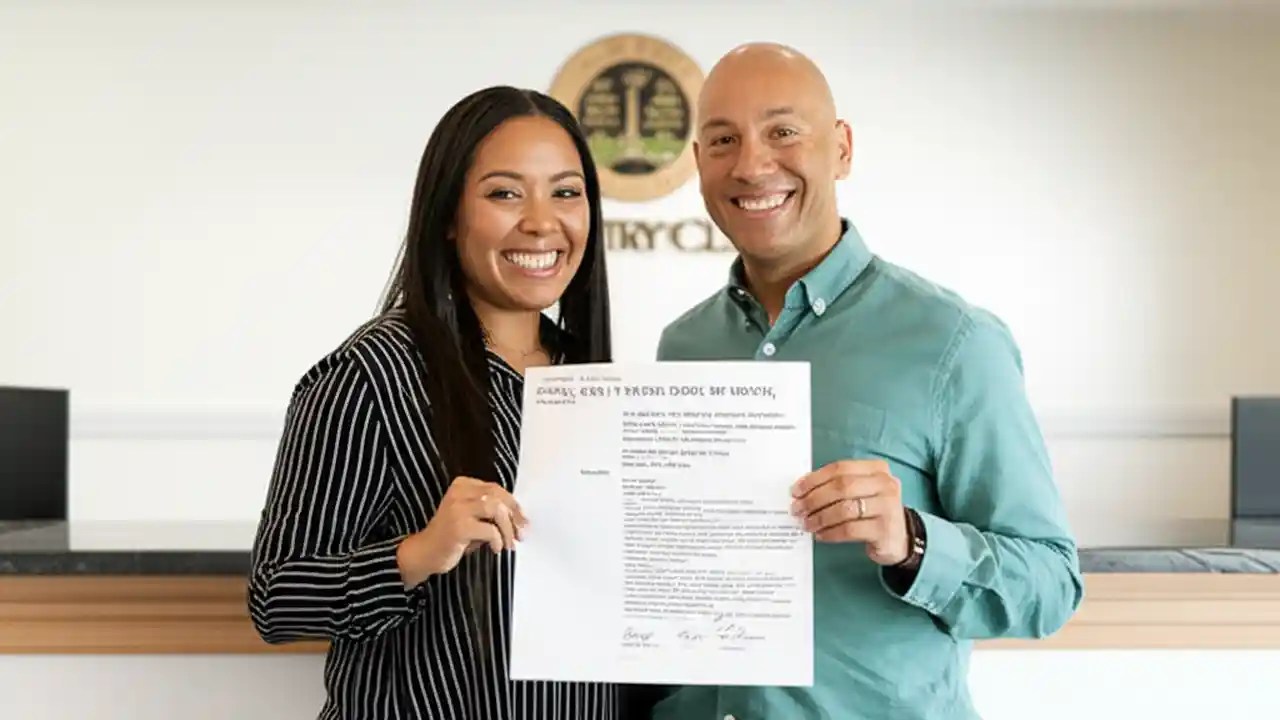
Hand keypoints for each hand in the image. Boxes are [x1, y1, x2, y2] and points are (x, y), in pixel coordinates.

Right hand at [397, 476, 526, 585]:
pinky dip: (497, 540)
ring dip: (507, 528)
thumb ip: (491, 511)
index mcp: (462, 485)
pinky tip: (495, 549)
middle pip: (498, 496)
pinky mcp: (458, 527)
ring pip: (495, 509)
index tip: (523, 521)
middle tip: (521, 534)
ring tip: (508, 543)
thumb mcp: (472, 517)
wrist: (425, 553)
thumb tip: (519, 519)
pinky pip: (489, 530)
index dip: (513, 505)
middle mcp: (459, 492)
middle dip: (514, 516)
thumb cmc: (451, 537)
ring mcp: (457, 509)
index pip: (496, 489)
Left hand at [790, 459, 909, 565]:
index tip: (796, 491)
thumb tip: (802, 490)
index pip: (840, 468)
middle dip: (814, 499)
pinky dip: (831, 533)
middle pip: (842, 487)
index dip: (815, 479)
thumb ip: (838, 486)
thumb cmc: (872, 511)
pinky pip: (850, 530)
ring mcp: (887, 507)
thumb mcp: (862, 491)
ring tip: (807, 524)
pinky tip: (821, 535)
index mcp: (877, 469)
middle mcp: (886, 484)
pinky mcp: (885, 530)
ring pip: (845, 509)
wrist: (900, 538)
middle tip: (798, 509)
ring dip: (820, 517)